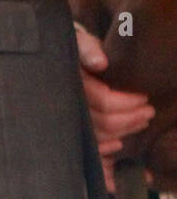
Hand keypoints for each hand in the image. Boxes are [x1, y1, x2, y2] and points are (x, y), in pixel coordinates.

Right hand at [75, 24, 153, 193]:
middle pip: (104, 123)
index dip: (127, 103)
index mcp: (69, 83)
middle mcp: (65, 104)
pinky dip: (104, 157)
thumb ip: (88, 49)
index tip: (144, 99)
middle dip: (131, 119)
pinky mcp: (68, 130)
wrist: (50, 57)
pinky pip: (86, 151)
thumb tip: (101, 63)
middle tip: (149, 112)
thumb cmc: (69, 48)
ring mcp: (65, 120)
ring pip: (99, 137)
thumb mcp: (78, 41)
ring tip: (140, 122)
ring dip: (124, 133)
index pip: (103, 101)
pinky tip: (118, 151)